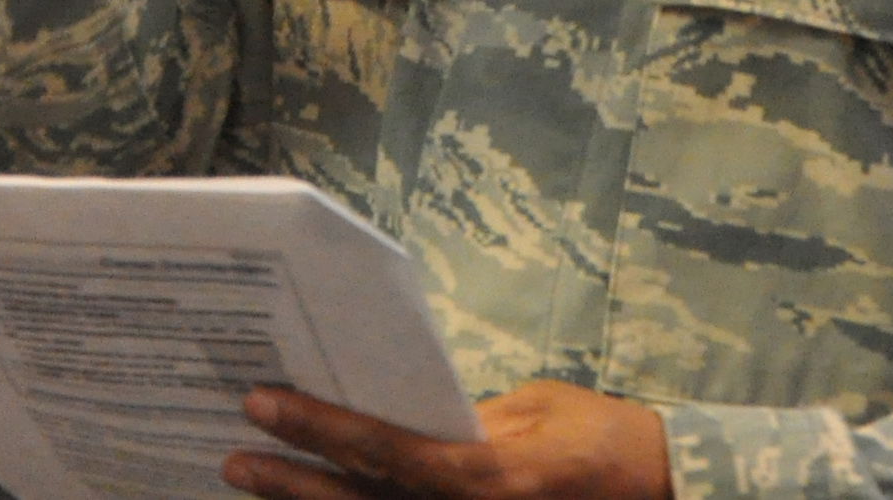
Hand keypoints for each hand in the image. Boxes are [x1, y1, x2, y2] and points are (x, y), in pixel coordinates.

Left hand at [223, 381, 670, 499]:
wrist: (659, 490)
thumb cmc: (598, 438)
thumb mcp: (530, 409)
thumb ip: (463, 417)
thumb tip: (400, 411)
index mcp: (483, 478)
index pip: (380, 450)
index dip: (316, 427)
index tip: (262, 402)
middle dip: (290, 484)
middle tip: (233, 458)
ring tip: (254, 485)